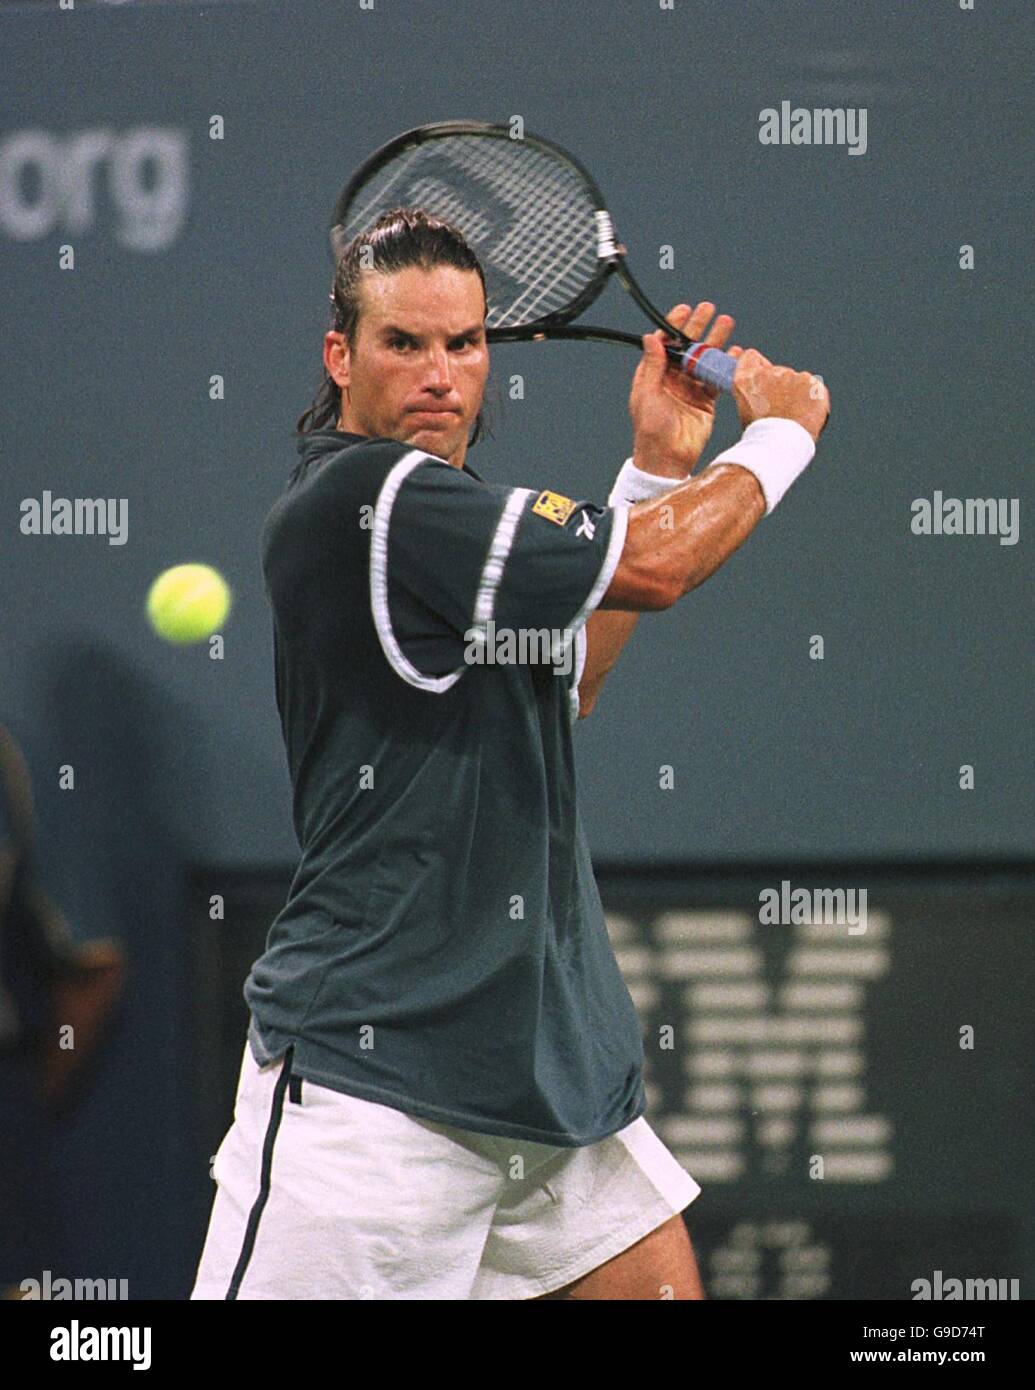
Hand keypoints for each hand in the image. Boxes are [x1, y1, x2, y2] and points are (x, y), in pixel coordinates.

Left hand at [628, 301, 734, 475]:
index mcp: (654, 375)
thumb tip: (650, 338)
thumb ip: (652, 366)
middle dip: (698, 326)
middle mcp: (672, 378)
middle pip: (687, 346)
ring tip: (726, 323)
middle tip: (709, 309)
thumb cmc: (651, 430)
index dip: (675, 325)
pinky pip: (716, 378)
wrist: (668, 458)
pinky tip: (735, 352)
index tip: (685, 310)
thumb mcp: (648, 394)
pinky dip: (726, 365)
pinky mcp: (705, 400)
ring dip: (715, 341)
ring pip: (704, 359)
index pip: (664, 343)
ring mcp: (690, 388)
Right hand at [728, 346, 830, 442]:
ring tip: (792, 417)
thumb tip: (752, 376)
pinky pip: (814, 389)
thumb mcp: (745, 409)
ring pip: (796, 381)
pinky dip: (812, 400)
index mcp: (747, 378)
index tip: (760, 376)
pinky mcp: (813, 383)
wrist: (781, 445)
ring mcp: (793, 376)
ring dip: (795, 394)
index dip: (756, 366)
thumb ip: (750, 390)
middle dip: (779, 387)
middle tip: (778, 410)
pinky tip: (805, 415)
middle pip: (776, 372)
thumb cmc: (760, 433)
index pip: (750, 357)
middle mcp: (769, 372)